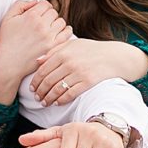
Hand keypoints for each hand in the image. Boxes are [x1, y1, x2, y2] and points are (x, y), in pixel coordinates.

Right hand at [0, 0, 72, 103]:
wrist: (9, 62)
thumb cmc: (7, 40)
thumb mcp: (8, 18)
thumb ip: (20, 5)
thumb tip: (35, 1)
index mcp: (30, 16)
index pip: (46, 4)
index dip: (43, 7)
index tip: (41, 13)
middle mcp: (41, 25)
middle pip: (54, 12)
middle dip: (49, 15)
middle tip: (45, 22)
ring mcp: (48, 36)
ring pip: (61, 22)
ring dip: (57, 23)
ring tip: (51, 28)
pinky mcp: (53, 47)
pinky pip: (67, 33)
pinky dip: (66, 31)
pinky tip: (61, 32)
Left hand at [30, 37, 147, 106]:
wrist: (115, 56)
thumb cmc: (93, 49)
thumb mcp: (74, 44)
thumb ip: (55, 50)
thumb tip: (37, 61)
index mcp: (63, 52)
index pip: (42, 70)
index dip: (35, 81)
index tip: (32, 89)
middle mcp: (69, 62)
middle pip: (48, 81)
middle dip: (40, 92)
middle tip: (37, 98)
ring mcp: (79, 73)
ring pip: (57, 89)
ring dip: (49, 98)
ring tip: (45, 103)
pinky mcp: (88, 82)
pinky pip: (70, 94)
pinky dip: (61, 100)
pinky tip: (57, 103)